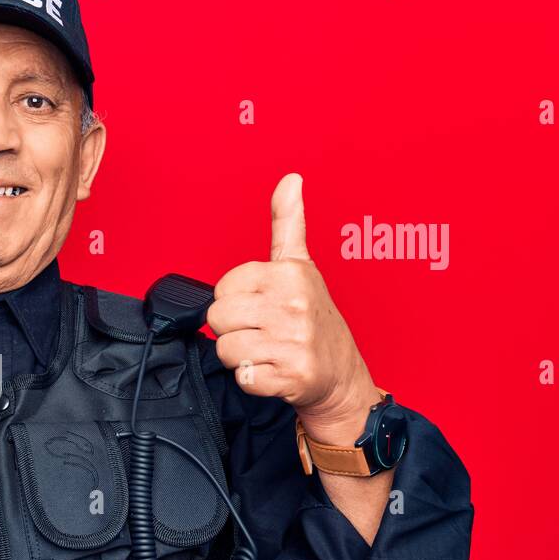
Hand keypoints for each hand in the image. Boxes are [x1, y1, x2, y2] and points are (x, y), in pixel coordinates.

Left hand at [207, 173, 377, 441]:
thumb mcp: (301, 266)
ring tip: (268, 351)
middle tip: (263, 332)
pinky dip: (253, 380)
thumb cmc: (314, 319)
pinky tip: (274, 371)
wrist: (341, 375)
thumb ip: (287, 223)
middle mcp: (293, 304)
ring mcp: (294, 341)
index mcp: (289, 273)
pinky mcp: (292, 376)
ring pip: (226, 349)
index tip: (261, 306)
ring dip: (242, 356)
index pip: (222, 288)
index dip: (234, 301)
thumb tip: (291, 179)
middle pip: (217, 318)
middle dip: (233, 329)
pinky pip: (242, 378)